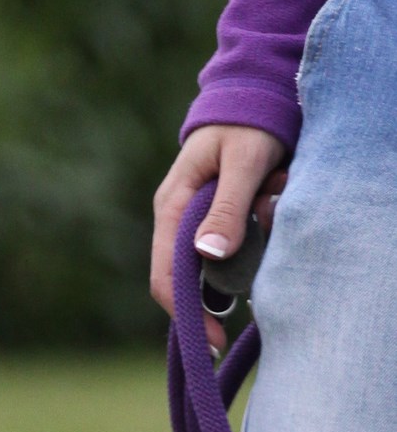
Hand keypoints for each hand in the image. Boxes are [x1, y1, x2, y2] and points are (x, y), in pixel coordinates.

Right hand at [152, 123, 288, 348]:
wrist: (253, 92)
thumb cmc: (249, 123)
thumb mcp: (244, 161)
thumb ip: (228, 207)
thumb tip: (209, 257)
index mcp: (172, 206)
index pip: (166, 277)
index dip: (187, 313)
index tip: (215, 338)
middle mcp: (174, 219)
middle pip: (183, 281)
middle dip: (218, 291)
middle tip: (249, 304)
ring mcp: (189, 222)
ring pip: (207, 267)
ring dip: (240, 262)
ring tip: (265, 222)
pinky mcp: (208, 220)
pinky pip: (222, 251)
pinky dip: (246, 248)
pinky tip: (264, 226)